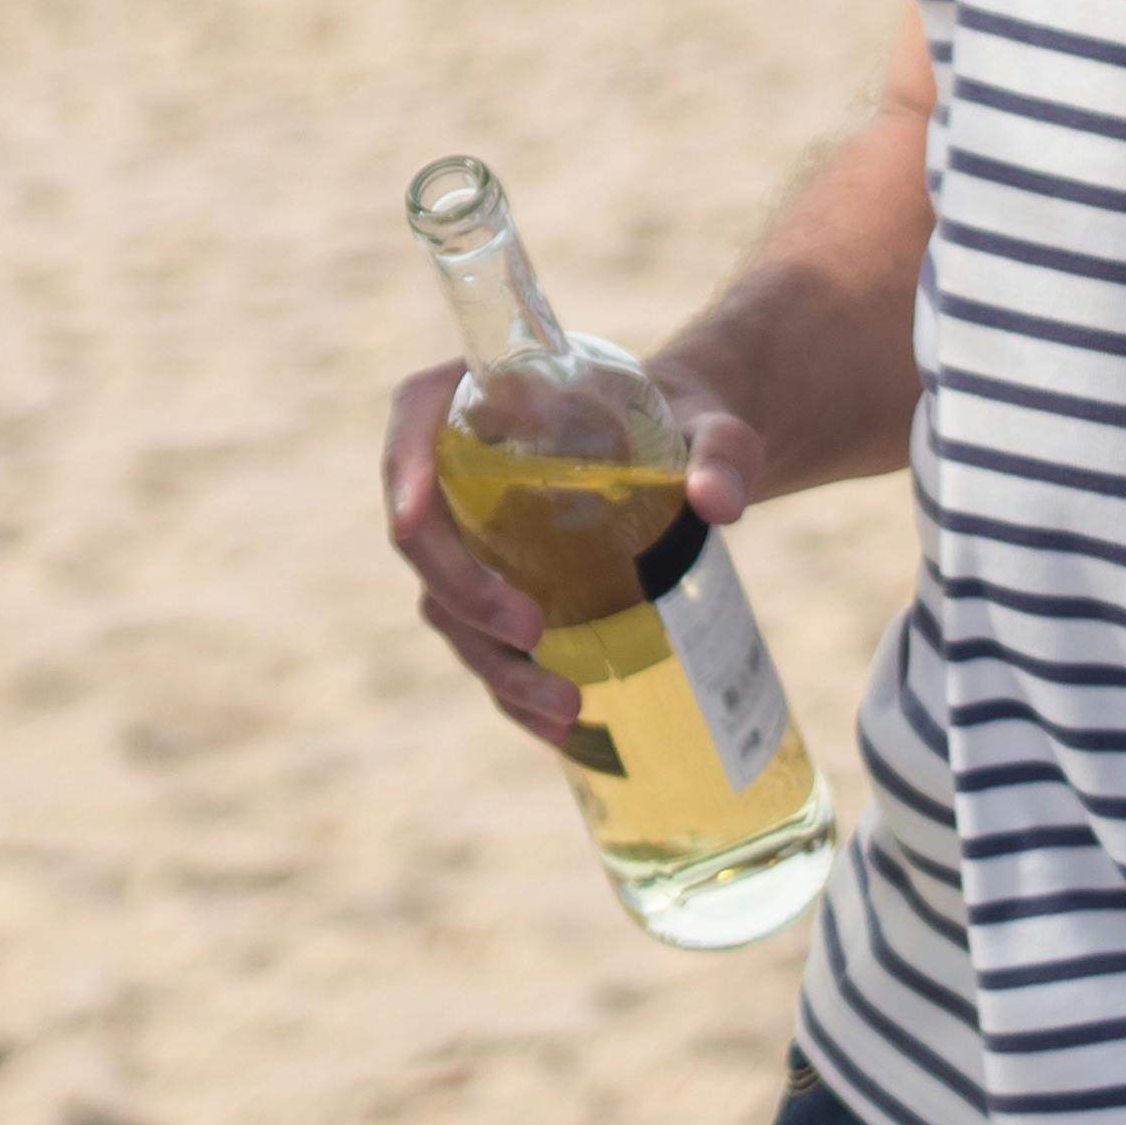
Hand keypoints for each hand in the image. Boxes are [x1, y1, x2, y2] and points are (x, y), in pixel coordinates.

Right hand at [380, 356, 765, 753]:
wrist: (688, 460)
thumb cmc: (686, 424)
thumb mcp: (714, 426)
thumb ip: (724, 451)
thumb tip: (719, 505)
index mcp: (480, 395)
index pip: (414, 420)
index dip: (401, 469)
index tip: (413, 517)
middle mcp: (456, 469)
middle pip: (422, 534)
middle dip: (463, 594)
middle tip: (531, 632)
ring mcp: (470, 538)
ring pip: (446, 607)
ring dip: (493, 664)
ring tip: (568, 707)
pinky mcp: (497, 591)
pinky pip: (484, 645)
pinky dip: (513, 692)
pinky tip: (562, 728)